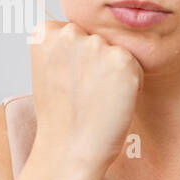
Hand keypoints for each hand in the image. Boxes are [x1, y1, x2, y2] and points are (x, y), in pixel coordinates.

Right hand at [29, 18, 143, 175]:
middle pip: (97, 39)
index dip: (76, 59)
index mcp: (45, 32)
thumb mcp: (48, 70)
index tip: (67, 81)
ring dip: (113, 70)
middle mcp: (69, 32)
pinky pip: (134, 64)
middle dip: (96, 61)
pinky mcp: (122, 61)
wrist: (70, 148)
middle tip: (84, 92)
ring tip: (97, 96)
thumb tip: (87, 31)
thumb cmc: (62, 114)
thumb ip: (63, 46)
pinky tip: (112, 99)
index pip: (75, 32)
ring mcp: (96, 45)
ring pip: (116, 50)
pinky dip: (131, 81)